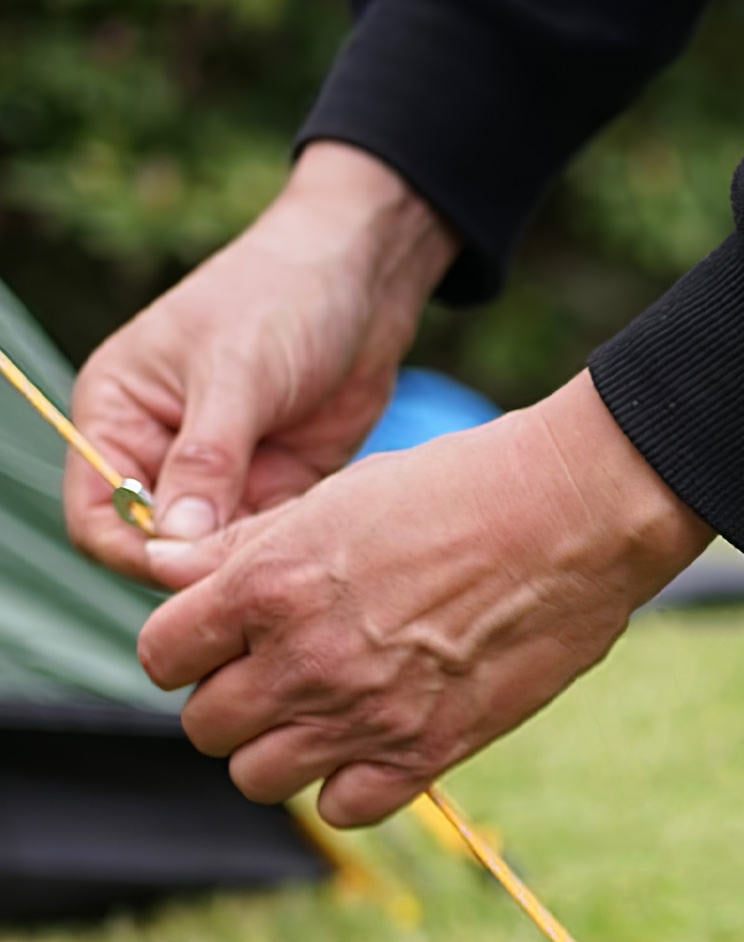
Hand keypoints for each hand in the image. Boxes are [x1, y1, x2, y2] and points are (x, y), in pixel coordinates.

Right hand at [64, 142, 457, 581]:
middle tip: (257, 573)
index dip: (135, 551)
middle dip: (201, 567)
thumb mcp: (237, 373)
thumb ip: (206, 460)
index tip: (190, 569)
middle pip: (160, 547)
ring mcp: (222, 476)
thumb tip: (175, 540)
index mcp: (117, 414)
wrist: (361, 281)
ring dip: (251, 563)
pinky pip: (270, 541)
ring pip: (219, 553)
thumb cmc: (280, 297)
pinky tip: (321, 540)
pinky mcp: (278, 487)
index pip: (98, 515)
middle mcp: (160, 453)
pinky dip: (287, 550)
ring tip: (296, 553)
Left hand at [136, 371, 712, 825]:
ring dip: (279, 752)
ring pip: (260, 778)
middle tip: (278, 677)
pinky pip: (343, 808)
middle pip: (206, 728)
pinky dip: (347, 787)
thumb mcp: (337, 498)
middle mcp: (304, 659)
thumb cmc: (458, 488)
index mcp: (267, 585)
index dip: (185, 651)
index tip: (220, 645)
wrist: (571, 516)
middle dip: (231, 704)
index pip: (161, 656)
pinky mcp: (428, 752)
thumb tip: (162, 565)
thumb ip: (243, 545)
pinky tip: (373, 745)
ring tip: (322, 715)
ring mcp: (365, 714)